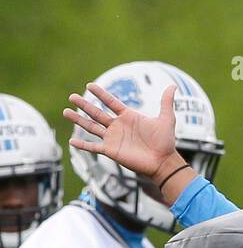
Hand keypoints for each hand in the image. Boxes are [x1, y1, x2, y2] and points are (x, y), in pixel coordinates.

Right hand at [64, 82, 182, 185]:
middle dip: (84, 105)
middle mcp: (118, 126)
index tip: (89, 85)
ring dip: (78, 120)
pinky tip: (71, 141)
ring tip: (65, 112)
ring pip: (91, 127)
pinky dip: (83, 145)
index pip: (110, 102)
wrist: (164, 162)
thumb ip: (166, 103)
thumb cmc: (165, 142)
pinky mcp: (111, 151)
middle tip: (71, 96)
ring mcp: (113, 139)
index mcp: (128, 116)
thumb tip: (173, 86)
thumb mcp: (166, 119)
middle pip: (96, 113)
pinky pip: (94, 147)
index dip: (101, 94)